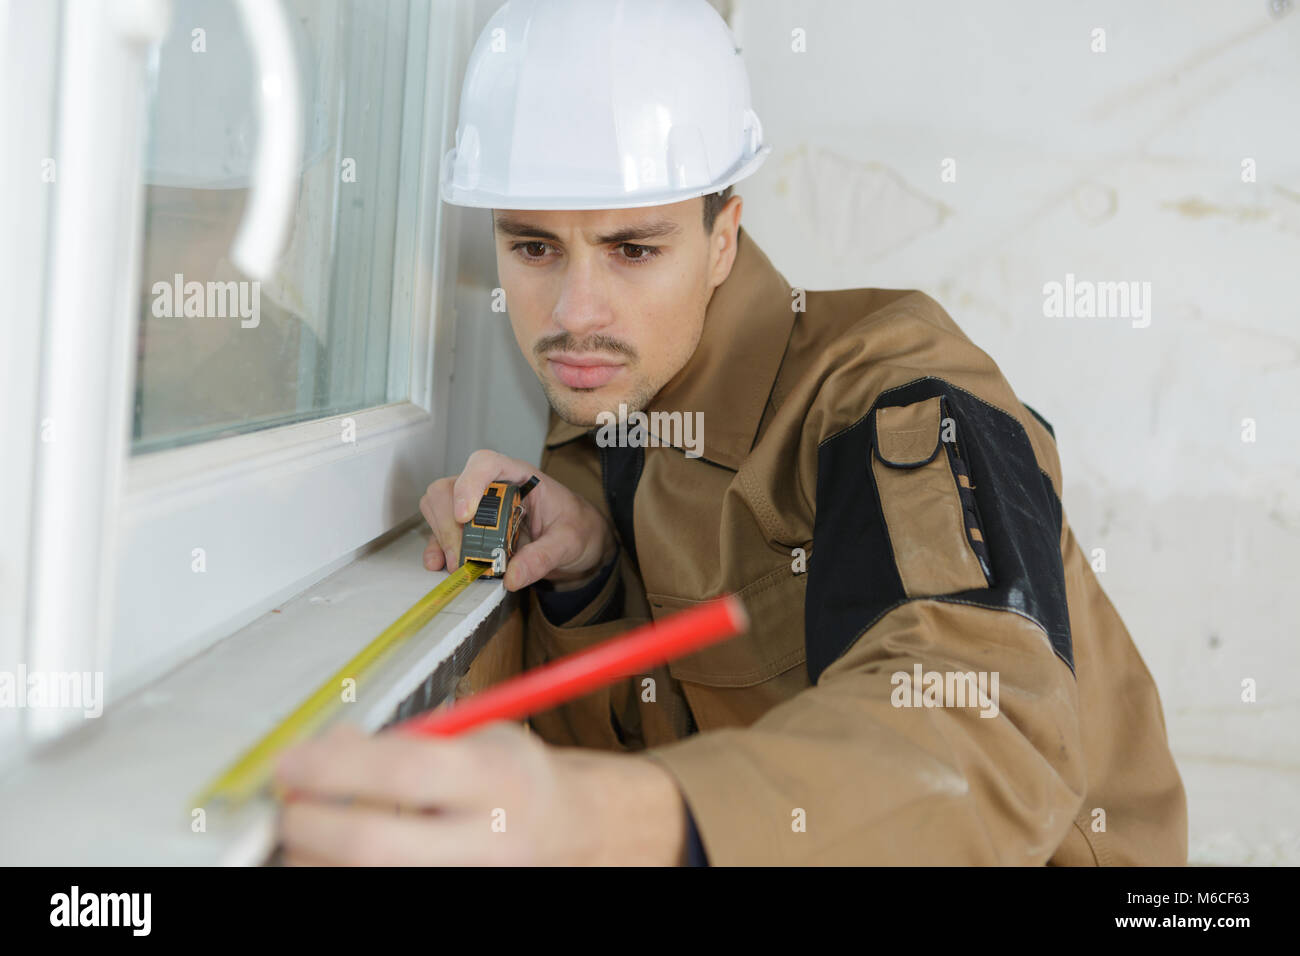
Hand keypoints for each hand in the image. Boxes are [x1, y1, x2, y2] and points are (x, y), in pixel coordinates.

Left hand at [274, 722, 688, 865]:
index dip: (332, 768)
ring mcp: (470, 883)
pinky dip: (336, 875)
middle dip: (308, 826)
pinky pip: (374, 900)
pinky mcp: (454, 906)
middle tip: (284, 807)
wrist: (566, 831)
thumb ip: (404, 741)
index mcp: (497, 779)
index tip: (288, 762)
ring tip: (305, 831)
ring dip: (312, 858)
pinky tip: (330, 857)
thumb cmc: (512, 778)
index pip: (402, 774)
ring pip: (362, 884)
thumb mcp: (476, 735)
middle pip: (373, 849)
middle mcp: (487, 841)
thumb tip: (324, 749)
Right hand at [419, 449, 615, 591]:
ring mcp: (477, 506)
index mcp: (520, 477)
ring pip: (439, 506)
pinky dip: (437, 549)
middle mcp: (492, 486)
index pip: (485, 463)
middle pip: (451, 487)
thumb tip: (513, 577)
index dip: (469, 484)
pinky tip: (441, 566)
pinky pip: (441, 532)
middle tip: (461, 557)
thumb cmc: (575, 528)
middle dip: (449, 523)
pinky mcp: (470, 528)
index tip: (466, 515)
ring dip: (442, 537)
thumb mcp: (569, 542)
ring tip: (458, 565)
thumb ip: (544, 557)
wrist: (580, 542)